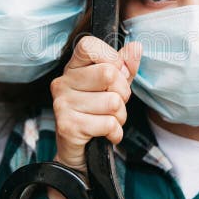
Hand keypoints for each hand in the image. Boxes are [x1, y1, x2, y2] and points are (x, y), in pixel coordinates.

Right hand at [51, 36, 141, 172]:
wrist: (81, 153)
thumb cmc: (97, 114)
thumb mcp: (114, 86)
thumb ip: (124, 66)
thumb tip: (136, 47)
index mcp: (73, 67)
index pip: (90, 45)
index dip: (112, 58)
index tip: (116, 74)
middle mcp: (63, 82)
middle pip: (108, 73)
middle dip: (123, 93)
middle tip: (114, 104)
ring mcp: (62, 104)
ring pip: (112, 102)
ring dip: (120, 116)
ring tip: (108, 120)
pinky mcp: (68, 126)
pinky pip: (108, 123)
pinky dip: (115, 132)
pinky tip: (106, 134)